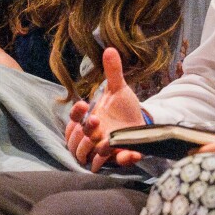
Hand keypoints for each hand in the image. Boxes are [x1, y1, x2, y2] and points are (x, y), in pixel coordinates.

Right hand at [64, 47, 144, 168]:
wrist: (141, 124)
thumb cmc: (123, 108)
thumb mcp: (119, 89)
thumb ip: (113, 72)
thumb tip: (110, 49)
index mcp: (88, 120)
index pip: (73, 120)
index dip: (75, 114)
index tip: (83, 103)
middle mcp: (90, 137)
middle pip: (74, 141)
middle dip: (82, 132)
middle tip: (95, 120)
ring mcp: (101, 150)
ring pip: (84, 156)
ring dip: (92, 149)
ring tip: (105, 139)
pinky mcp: (117, 158)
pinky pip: (112, 165)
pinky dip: (121, 160)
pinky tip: (130, 153)